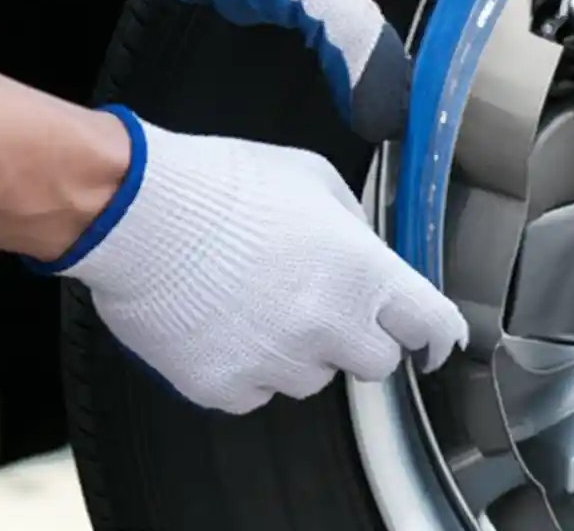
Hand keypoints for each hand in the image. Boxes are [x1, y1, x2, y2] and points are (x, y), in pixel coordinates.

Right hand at [38, 106, 467, 414]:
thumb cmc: (224, 185)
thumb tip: (372, 259)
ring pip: (315, 379)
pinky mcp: (225, 387)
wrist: (137, 211)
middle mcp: (328, 327)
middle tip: (325, 305)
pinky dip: (250, 368)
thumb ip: (358, 229)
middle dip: (362, 337)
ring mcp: (276, 362)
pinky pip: (258, 393)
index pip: (431, 327)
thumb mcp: (314, 179)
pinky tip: (225, 323)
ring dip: (303, 352)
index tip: (434, 343)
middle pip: (378, 363)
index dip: (437, 336)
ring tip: (259, 303)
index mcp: (363, 273)